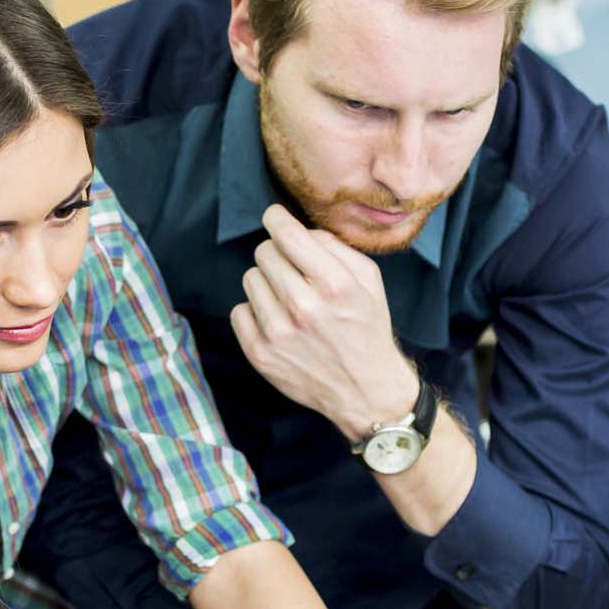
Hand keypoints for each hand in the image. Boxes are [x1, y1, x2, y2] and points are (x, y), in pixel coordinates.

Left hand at [228, 206, 420, 441]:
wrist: (365, 390)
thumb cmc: (366, 329)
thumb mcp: (369, 280)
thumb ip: (335, 247)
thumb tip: (297, 228)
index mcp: (334, 285)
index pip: (287, 234)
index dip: (276, 219)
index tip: (274, 218)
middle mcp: (303, 307)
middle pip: (264, 252)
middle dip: (278, 255)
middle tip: (294, 271)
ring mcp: (278, 332)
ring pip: (250, 278)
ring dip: (267, 283)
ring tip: (289, 300)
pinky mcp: (259, 353)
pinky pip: (239, 310)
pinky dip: (255, 312)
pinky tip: (277, 322)